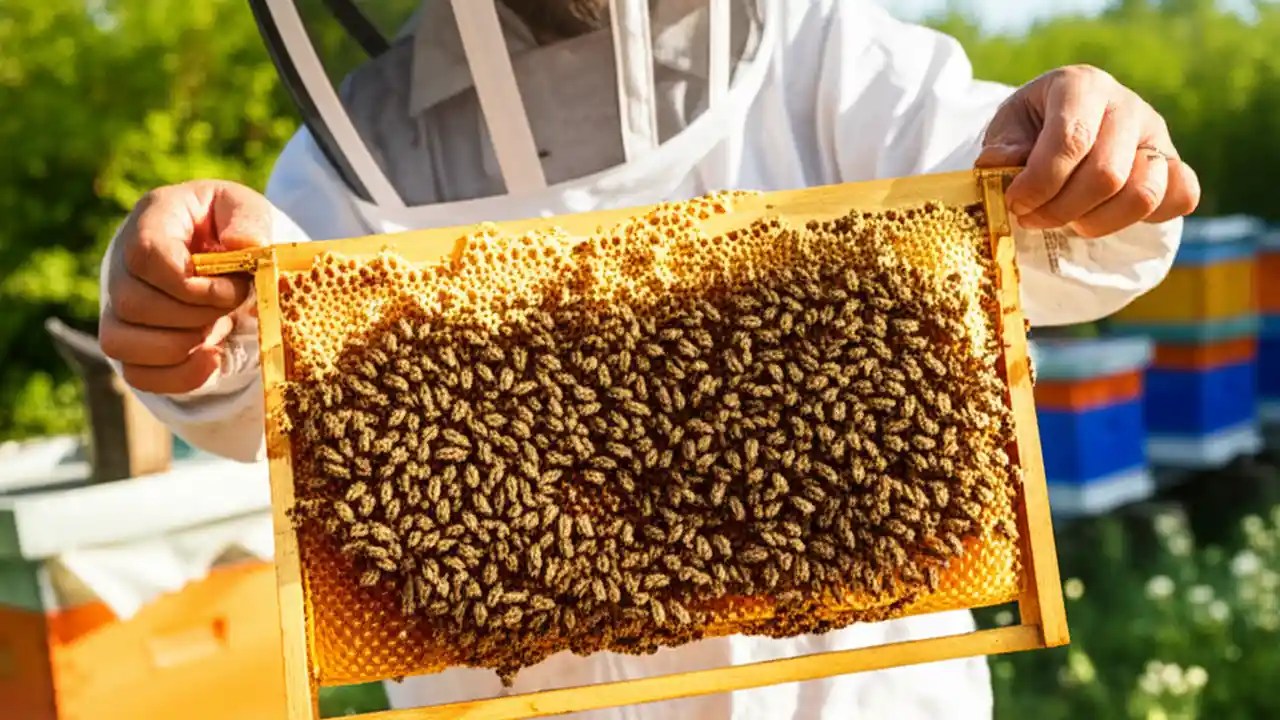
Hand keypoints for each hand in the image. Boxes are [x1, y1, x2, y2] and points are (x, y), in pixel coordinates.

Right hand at [100, 180, 271, 394]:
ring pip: (121, 343)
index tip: (232, 287)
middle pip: (133, 304)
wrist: (220, 250)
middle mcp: (122, 263)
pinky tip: (212, 359)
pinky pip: (136, 373)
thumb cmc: (229, 225)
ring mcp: (118, 306)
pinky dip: (179, 376)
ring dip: (182, 345)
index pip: (145, 256)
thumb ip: (249, 221)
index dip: (191, 283)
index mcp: (151, 219)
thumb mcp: (246, 209)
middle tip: (231, 304)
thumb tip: (245, 246)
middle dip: (195, 314)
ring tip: (217, 326)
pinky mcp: (130, 341)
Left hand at [975, 64, 1200, 237]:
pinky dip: (1142, 219)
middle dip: (1061, 209)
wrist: (1062, 128)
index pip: (1072, 138)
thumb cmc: (1030, 128)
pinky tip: (1102, 216)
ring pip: (1144, 193)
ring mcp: (1156, 135)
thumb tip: (1002, 164)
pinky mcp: (1175, 164)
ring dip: (1096, 221)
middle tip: (1031, 217)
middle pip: (1107, 174)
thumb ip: (1001, 147)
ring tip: (1066, 219)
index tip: (1015, 203)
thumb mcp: (1006, 128)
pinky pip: (1181, 198)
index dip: (1041, 181)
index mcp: (1082, 85)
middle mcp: (1127, 105)